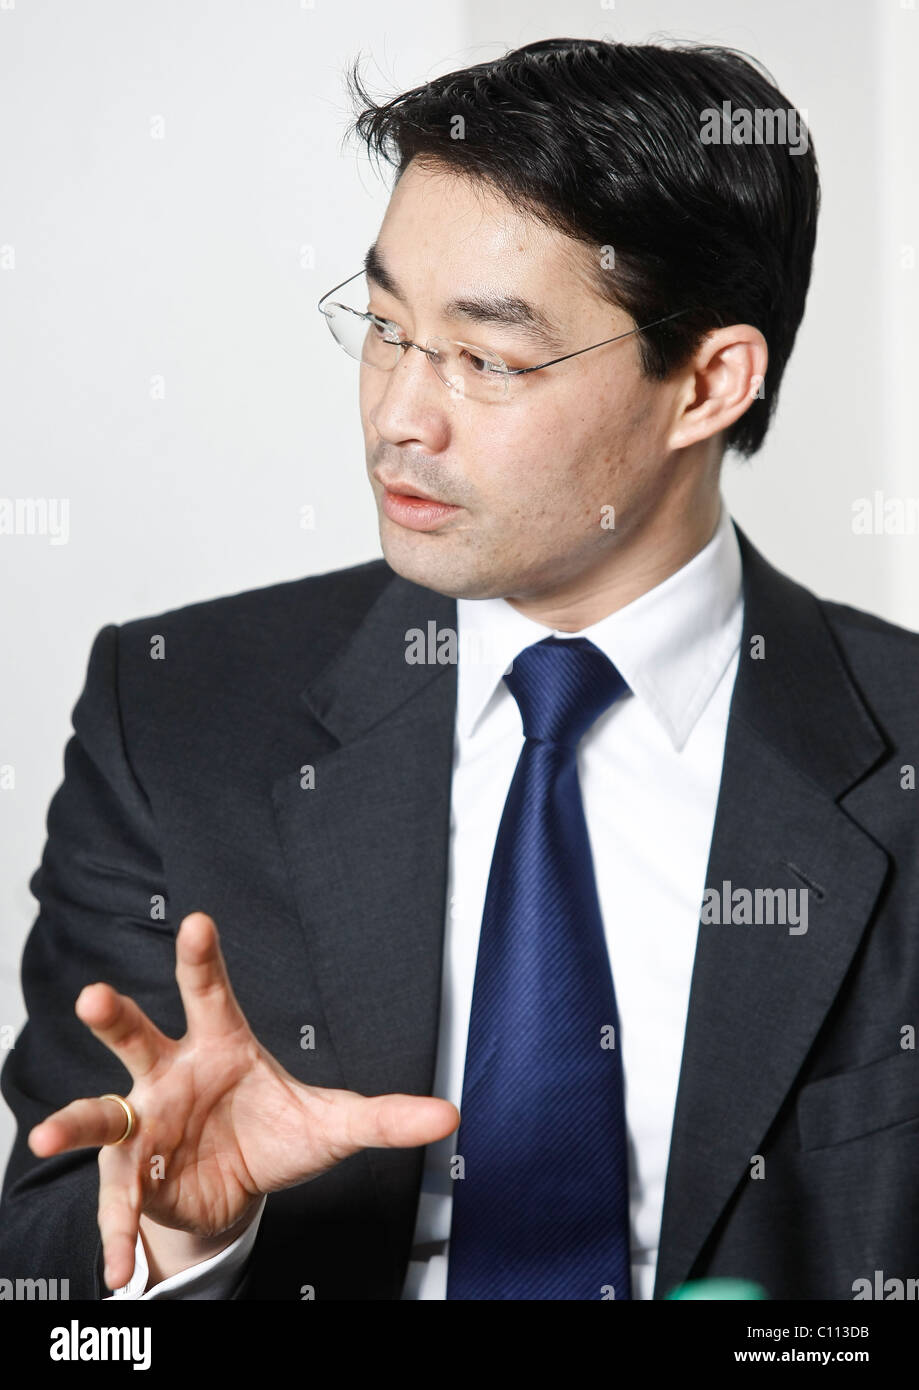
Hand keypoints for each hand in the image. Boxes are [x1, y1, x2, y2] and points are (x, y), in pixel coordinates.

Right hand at [28, 912, 459, 1290]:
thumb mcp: (333, 1124)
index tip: (199, 921)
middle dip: (115, 1016)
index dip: (203, 957)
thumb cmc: (276, 1133)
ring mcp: (145, 1123)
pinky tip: (121, 1268)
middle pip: (138, 1036)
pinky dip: (118, 1237)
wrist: (237, 1188)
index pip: (210, 992)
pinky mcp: (134, 1176)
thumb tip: (451, 1116)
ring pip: (103, 1113)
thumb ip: (386, 1117)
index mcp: (221, 1044)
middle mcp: (172, 1074)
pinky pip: (119, 1204)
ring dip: (73, 1123)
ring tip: (45, 1137)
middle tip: (94, 996)